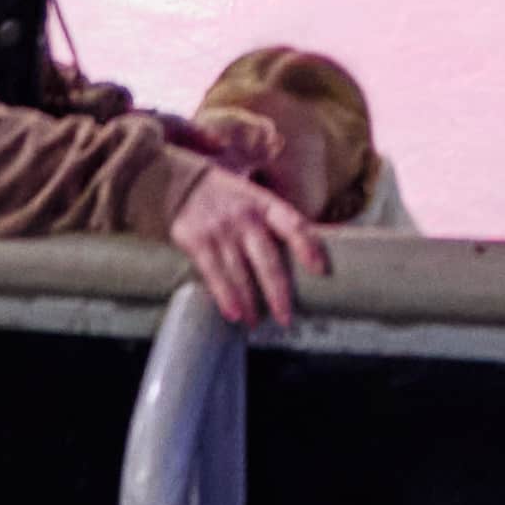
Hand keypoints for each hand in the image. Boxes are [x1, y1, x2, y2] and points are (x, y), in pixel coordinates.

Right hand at [170, 173, 324, 326]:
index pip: (293, 224)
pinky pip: (213, 273)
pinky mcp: (196, 239)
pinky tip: (233, 314)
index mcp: (266, 205)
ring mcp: (220, 228)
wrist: (184, 180)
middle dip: (278, 293)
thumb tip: (319, 250)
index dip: (308, 246)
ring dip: (250, 303)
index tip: (320, 270)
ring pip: (240, 272)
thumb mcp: (257, 201)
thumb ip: (280, 224)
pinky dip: (225, 296)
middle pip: (267, 259)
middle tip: (285, 319)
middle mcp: (245, 216)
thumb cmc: (231, 199)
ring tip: (255, 323)